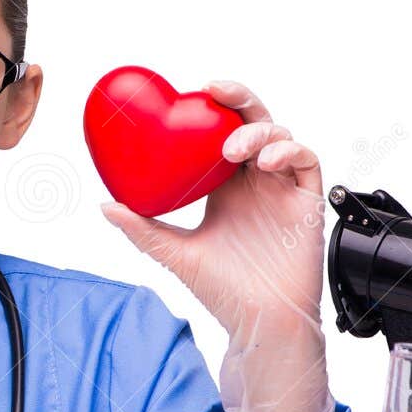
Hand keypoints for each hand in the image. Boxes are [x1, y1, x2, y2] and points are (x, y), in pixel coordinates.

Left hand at [101, 80, 333, 411]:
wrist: (258, 320)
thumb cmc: (222, 290)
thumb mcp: (173, 252)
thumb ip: (142, 228)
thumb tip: (105, 205)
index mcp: (224, 185)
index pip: (220, 132)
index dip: (211, 108)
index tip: (191, 93)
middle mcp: (253, 181)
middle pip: (253, 122)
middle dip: (238, 98)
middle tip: (215, 91)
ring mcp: (281, 188)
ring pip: (279, 135)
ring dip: (258, 132)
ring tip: (234, 149)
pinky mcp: (306, 201)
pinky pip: (306, 160)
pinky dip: (288, 151)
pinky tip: (266, 162)